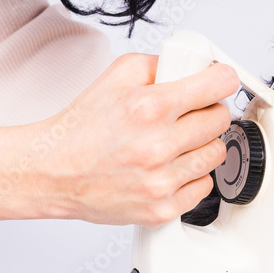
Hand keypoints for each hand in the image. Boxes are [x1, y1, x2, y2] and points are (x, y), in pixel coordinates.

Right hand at [37, 53, 239, 226]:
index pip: (219, 85)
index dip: (221, 80)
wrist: (52, 172)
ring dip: (201, 145)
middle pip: (221, 119)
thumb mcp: (116, 76)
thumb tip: (194, 66)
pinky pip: (205, 186)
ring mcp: (162, 180)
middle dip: (207, 112)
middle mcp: (158, 145)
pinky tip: (169, 168)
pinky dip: (191, 176)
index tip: (219, 82)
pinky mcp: (163, 208)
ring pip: (217, 153)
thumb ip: (159, 64)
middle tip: (186, 115)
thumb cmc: (81, 128)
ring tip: (175, 143)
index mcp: (149, 107)